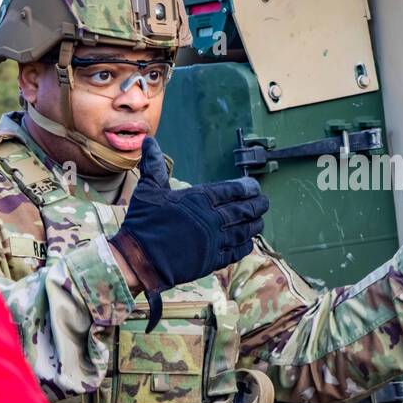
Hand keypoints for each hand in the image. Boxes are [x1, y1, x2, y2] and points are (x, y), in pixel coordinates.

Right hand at [109, 137, 268, 295]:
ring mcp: (214, 241)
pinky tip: (248, 242)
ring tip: (260, 221)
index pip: (233, 190)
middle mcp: (212, 219)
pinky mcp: (211, 260)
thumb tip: (148, 141)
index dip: (248, 188)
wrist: (139, 259)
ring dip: (255, 225)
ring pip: (244, 231)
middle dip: (258, 205)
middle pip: (244, 210)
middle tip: (264, 203)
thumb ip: (155, 165)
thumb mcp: (148, 190)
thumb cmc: (143, 222)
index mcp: (199, 199)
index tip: (254, 188)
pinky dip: (245, 246)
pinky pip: (235, 252)